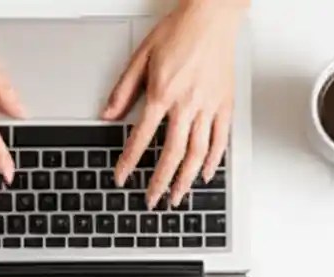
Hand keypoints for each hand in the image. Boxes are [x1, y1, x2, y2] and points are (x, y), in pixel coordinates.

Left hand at [103, 0, 246, 208]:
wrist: (211, 17)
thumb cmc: (178, 31)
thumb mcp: (140, 56)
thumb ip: (123, 89)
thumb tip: (108, 114)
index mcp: (162, 93)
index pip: (142, 137)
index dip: (129, 162)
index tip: (121, 178)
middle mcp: (187, 104)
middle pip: (172, 154)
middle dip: (159, 182)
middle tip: (151, 200)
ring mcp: (209, 106)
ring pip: (198, 153)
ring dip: (186, 180)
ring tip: (176, 197)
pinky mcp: (225, 105)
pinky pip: (221, 140)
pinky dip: (213, 161)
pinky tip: (205, 174)